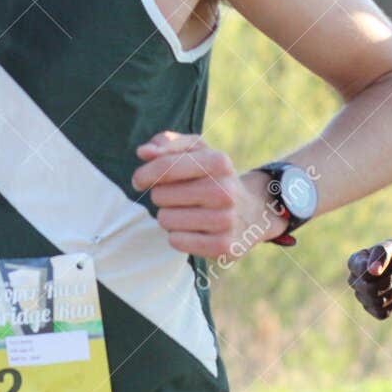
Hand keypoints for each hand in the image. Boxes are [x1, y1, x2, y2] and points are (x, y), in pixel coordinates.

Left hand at [131, 132, 269, 258]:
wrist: (252, 211)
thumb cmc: (214, 177)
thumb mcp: (198, 152)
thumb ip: (168, 144)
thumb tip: (143, 151)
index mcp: (219, 162)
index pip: (165, 167)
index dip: (145, 174)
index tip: (139, 180)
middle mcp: (225, 191)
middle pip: (160, 195)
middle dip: (162, 195)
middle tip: (180, 197)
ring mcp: (225, 220)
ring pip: (165, 220)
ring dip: (169, 216)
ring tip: (188, 212)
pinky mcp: (223, 246)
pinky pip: (176, 241)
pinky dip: (178, 236)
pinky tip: (194, 230)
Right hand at [347, 239, 391, 318]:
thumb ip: (382, 253)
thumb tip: (372, 271)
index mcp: (355, 262)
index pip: (363, 273)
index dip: (386, 269)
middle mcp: (355, 279)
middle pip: (369, 289)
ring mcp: (363, 295)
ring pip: (376, 302)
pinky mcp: (373, 309)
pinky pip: (382, 313)